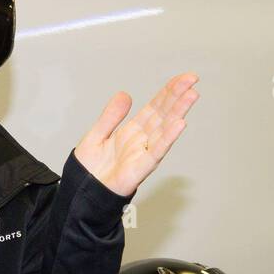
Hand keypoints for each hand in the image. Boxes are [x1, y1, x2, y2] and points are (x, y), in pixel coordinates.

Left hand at [73, 73, 198, 197]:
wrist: (81, 193)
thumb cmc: (89, 170)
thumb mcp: (96, 134)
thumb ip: (111, 116)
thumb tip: (125, 94)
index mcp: (131, 131)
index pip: (154, 107)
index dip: (168, 92)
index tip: (182, 79)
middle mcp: (141, 141)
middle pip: (163, 115)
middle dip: (177, 96)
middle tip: (192, 79)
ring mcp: (142, 154)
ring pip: (164, 130)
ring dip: (178, 112)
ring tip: (191, 95)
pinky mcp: (139, 169)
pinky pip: (156, 151)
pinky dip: (168, 138)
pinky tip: (179, 124)